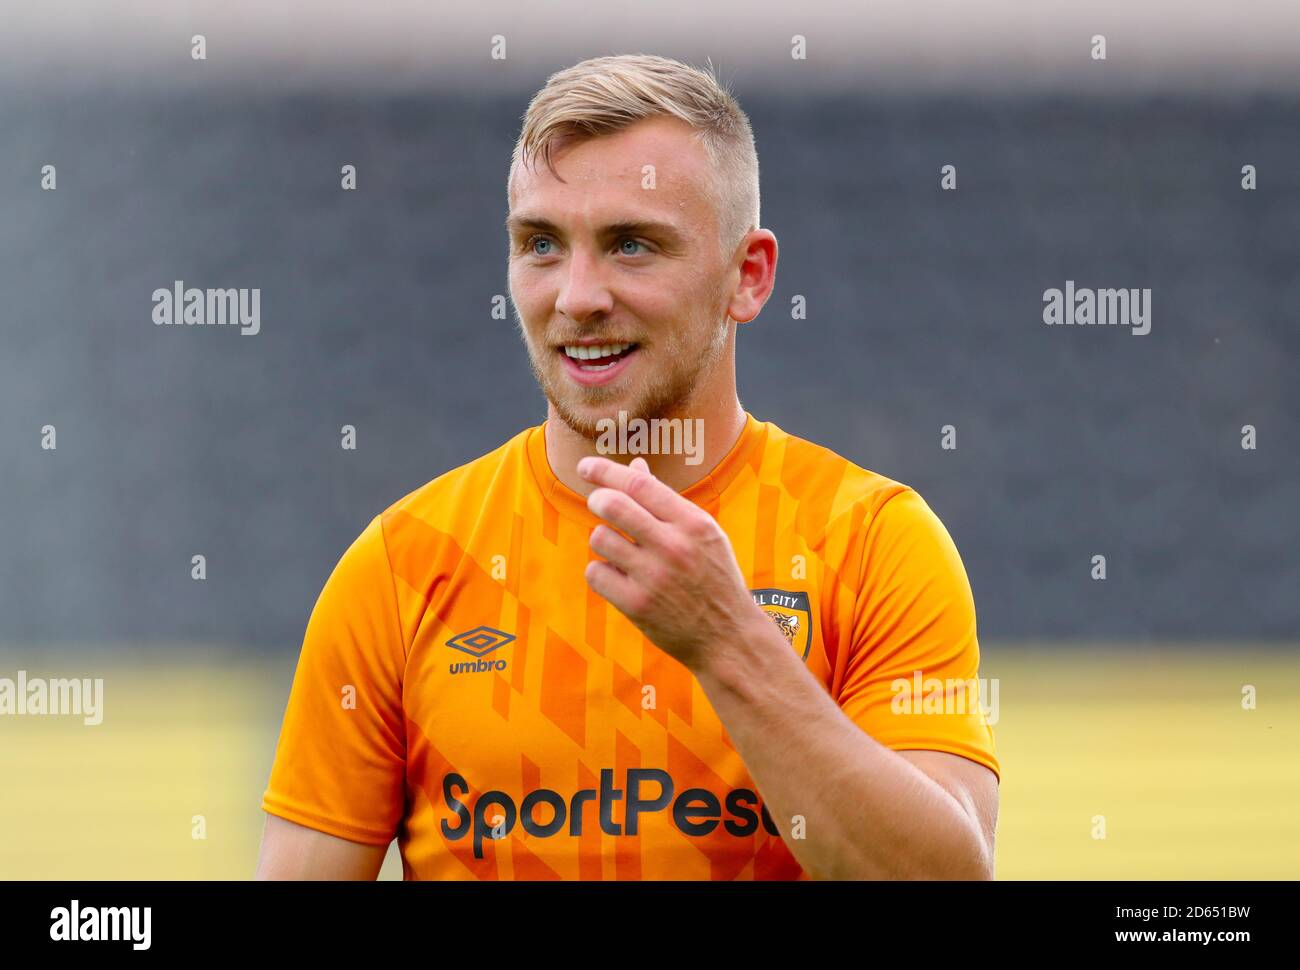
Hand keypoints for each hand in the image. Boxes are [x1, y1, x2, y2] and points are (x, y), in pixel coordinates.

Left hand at [576, 455, 767, 672]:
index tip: (586, 466)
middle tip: (596, 502)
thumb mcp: (703, 534)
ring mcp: (654, 577)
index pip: (639, 484)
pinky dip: (602, 572)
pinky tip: (619, 577)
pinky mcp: (636, 605)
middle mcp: (674, 547)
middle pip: (613, 505)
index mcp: (693, 523)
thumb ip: (666, 501)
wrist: (728, 637)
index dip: (605, 470)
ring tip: (619, 550)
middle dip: (596, 498)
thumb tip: (635, 467)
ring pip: (600, 538)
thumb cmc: (714, 578)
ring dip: (602, 539)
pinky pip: (596, 573)